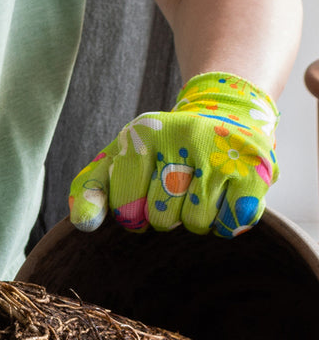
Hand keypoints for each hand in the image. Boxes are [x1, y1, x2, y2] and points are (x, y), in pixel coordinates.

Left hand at [68, 72, 278, 237]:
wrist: (223, 114)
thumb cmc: (160, 148)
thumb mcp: (117, 159)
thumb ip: (90, 190)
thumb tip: (84, 225)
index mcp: (144, 134)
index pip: (125, 208)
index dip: (132, 215)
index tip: (141, 197)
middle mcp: (184, 136)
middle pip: (161, 218)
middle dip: (163, 216)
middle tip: (174, 192)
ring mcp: (223, 152)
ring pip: (195, 222)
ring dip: (193, 220)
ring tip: (197, 192)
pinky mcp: (255, 170)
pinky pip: (229, 223)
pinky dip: (223, 223)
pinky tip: (221, 197)